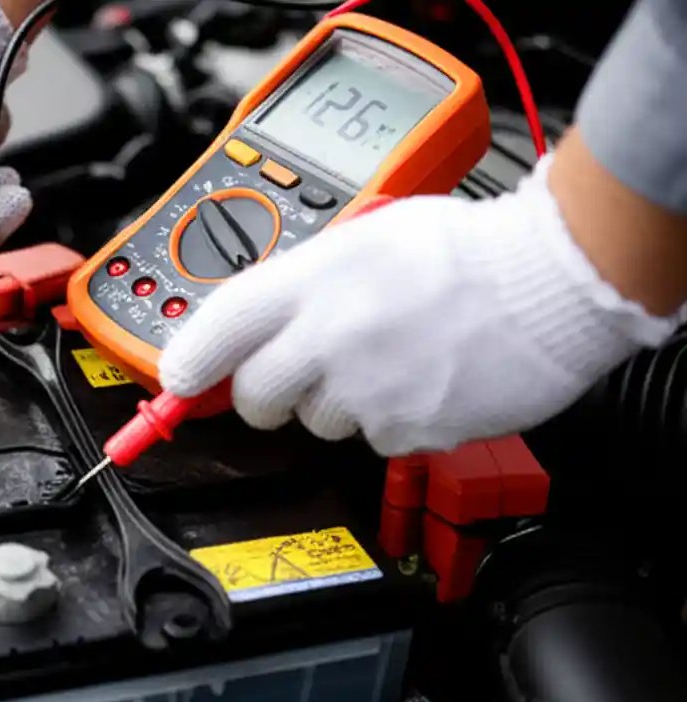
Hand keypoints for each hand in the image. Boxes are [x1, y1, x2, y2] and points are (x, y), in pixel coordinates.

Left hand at [159, 157, 677, 455]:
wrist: (550, 280)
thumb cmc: (463, 250)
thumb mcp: (363, 235)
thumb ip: (304, 279)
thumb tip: (261, 319)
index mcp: (313, 278)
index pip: (220, 327)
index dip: (188, 360)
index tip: (177, 378)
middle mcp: (329, 336)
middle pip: (253, 397)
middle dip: (261, 394)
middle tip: (291, 374)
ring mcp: (366, 390)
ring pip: (316, 421)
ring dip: (336, 401)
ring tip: (386, 358)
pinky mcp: (405, 430)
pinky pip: (373, 439)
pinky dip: (389, 417)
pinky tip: (419, 378)